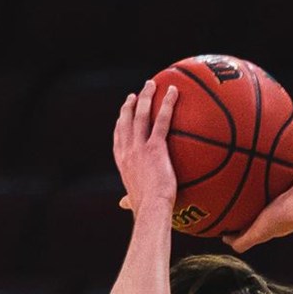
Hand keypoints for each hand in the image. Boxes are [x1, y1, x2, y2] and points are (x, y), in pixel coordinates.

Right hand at [113, 80, 178, 217]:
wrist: (151, 209)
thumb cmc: (146, 209)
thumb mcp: (134, 202)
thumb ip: (129, 199)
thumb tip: (124, 204)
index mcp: (123, 162)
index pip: (118, 138)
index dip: (120, 123)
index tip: (123, 114)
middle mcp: (127, 151)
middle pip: (126, 121)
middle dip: (130, 105)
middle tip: (135, 94)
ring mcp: (139, 147)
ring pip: (141, 115)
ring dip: (146, 97)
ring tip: (152, 84)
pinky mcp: (155, 147)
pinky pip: (162, 121)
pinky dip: (168, 104)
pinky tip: (174, 93)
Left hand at [223, 150, 292, 251]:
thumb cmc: (285, 219)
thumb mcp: (257, 232)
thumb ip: (241, 239)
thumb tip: (223, 238)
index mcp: (276, 209)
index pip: (260, 203)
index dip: (250, 195)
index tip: (239, 186)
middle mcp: (287, 196)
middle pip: (272, 182)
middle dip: (261, 173)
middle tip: (246, 160)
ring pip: (286, 168)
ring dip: (278, 157)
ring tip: (264, 142)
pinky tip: (288, 130)